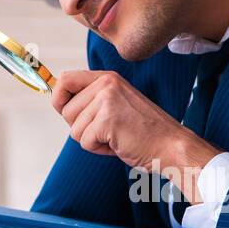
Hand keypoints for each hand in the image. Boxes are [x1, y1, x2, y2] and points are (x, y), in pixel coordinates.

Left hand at [53, 69, 218, 188]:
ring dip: (91, 141)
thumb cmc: (144, 131)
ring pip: (74, 129)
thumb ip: (93, 100)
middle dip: (80, 128)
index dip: (58, 98)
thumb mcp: (117, 104)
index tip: (63, 111)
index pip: (65, 79)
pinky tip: (118, 144)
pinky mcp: (107, 120)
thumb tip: (59, 104)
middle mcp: (105, 84)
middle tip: (106, 131)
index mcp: (107, 78)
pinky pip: (85, 142)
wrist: (170, 145)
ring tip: (115, 137)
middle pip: (66, 110)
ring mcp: (106, 101)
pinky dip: (99, 150)